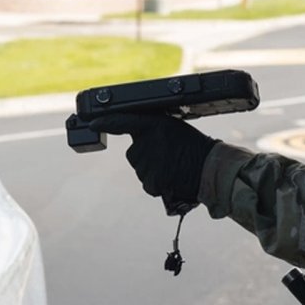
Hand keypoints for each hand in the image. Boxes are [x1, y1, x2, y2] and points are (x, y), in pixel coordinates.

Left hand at [89, 113, 216, 213]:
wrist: (211, 169)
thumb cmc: (195, 147)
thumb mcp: (173, 128)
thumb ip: (152, 130)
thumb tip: (136, 137)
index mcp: (153, 125)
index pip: (122, 121)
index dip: (106, 122)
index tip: (93, 124)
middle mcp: (146, 143)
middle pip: (134, 152)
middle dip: (146, 155)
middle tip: (169, 155)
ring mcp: (146, 165)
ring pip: (142, 168)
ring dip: (153, 169)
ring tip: (175, 166)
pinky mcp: (150, 183)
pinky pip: (148, 183)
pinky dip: (158, 182)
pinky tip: (173, 178)